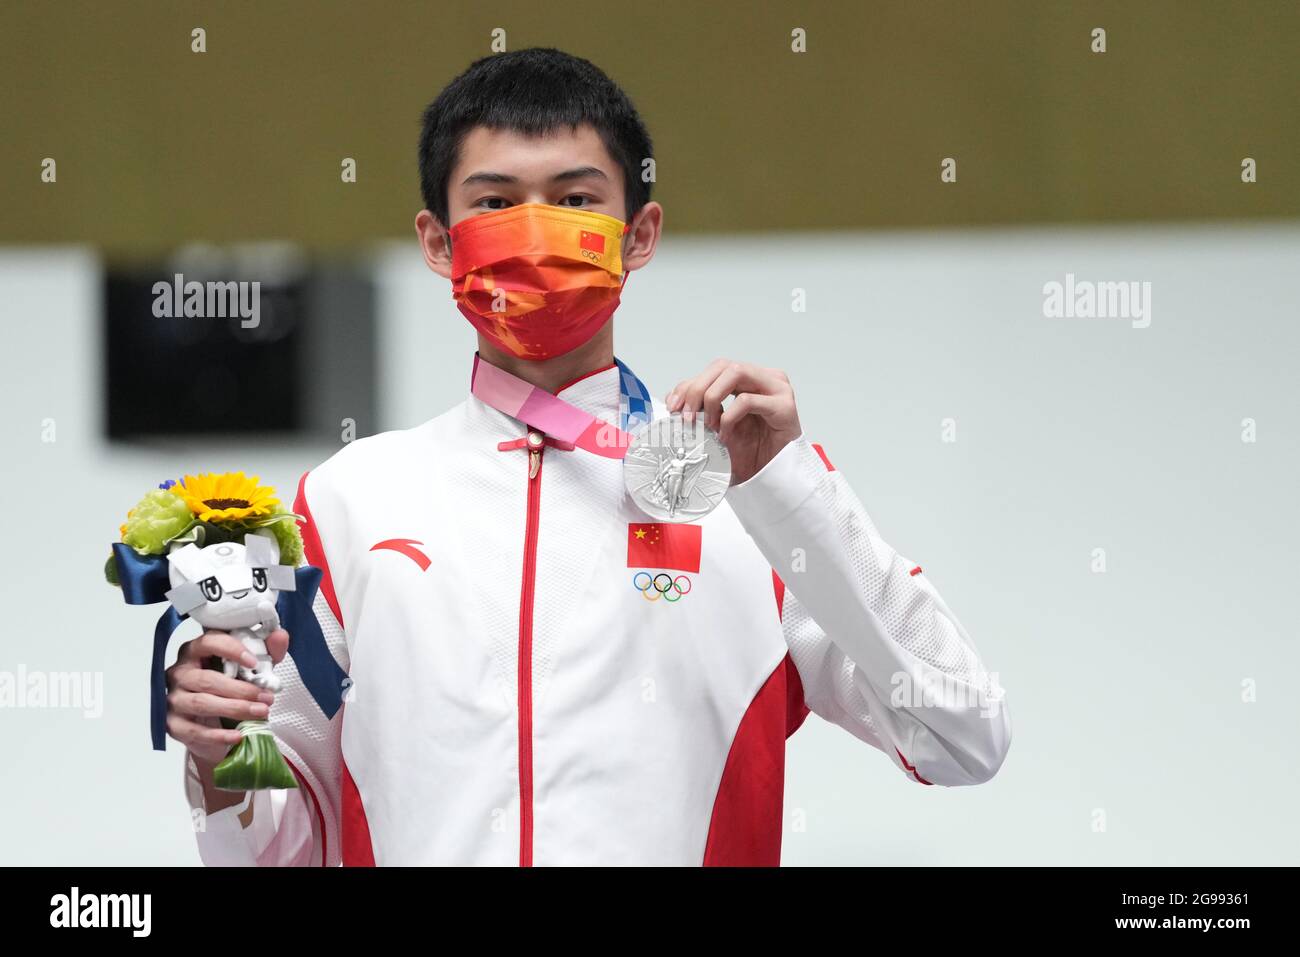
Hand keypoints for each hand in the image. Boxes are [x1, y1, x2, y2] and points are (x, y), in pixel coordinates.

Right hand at [165, 628, 288, 764]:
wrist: (218, 724)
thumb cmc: (232, 687)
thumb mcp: (253, 668)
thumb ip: (268, 651)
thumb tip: (280, 636)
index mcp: (195, 652)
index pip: (208, 642)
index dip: (231, 650)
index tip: (254, 663)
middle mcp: (179, 673)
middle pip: (206, 679)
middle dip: (241, 690)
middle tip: (267, 697)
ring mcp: (173, 699)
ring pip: (202, 703)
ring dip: (235, 709)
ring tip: (261, 713)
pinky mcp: (173, 725)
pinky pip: (195, 730)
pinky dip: (218, 735)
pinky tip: (238, 736)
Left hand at [666, 359, 801, 484]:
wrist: (774, 479)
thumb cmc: (750, 454)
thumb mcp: (717, 429)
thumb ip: (699, 409)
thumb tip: (672, 397)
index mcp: (750, 381)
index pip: (714, 369)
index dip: (690, 385)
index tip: (673, 407)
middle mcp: (765, 379)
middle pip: (723, 366)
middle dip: (697, 389)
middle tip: (686, 417)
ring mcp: (777, 390)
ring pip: (736, 373)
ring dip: (712, 398)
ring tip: (707, 424)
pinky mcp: (785, 406)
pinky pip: (748, 400)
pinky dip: (729, 417)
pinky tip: (725, 436)